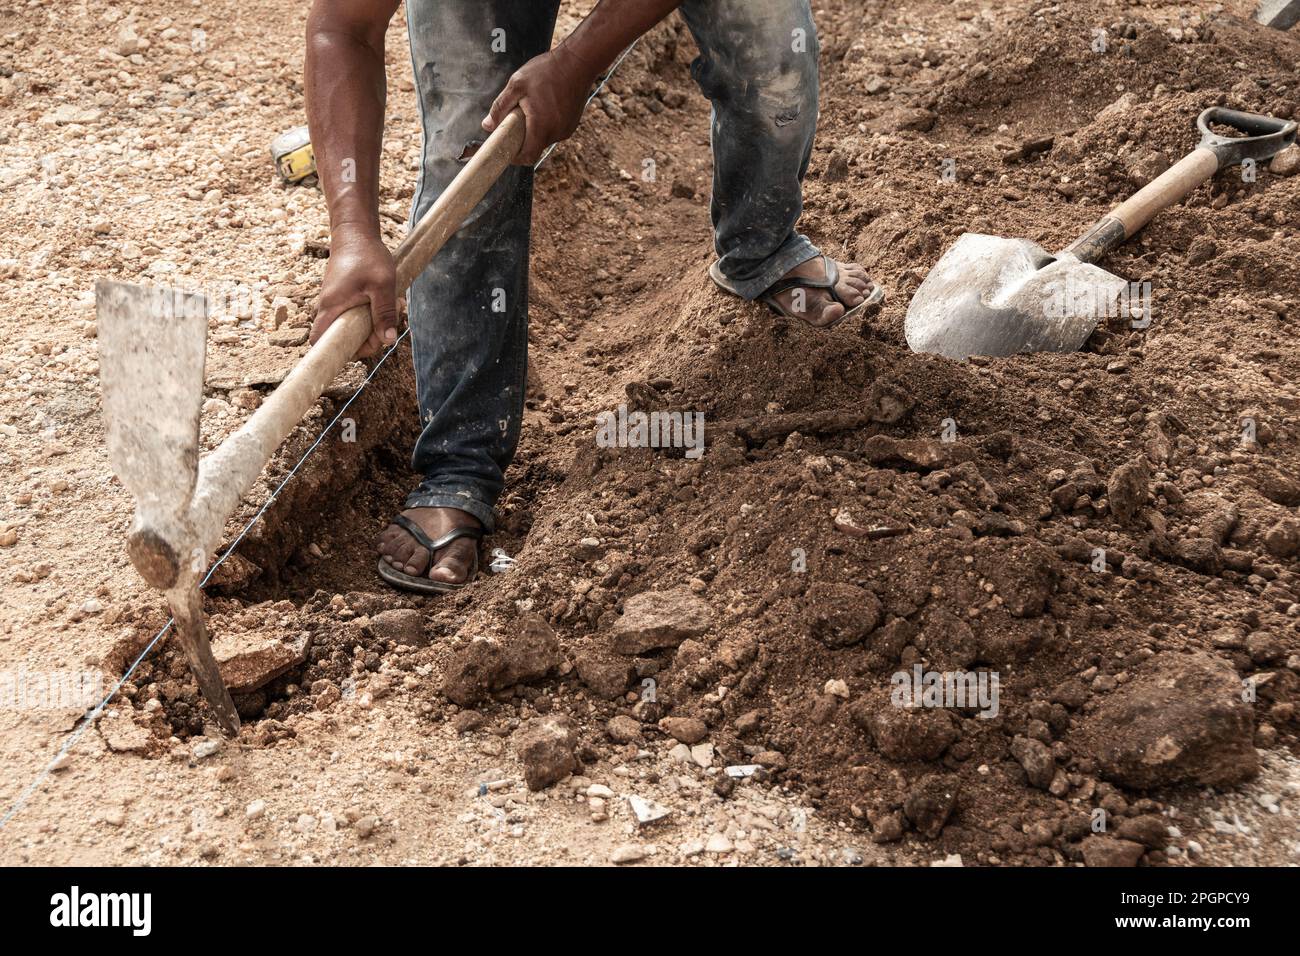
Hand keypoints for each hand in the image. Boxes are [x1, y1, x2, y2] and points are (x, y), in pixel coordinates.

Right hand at [311, 224, 398, 357]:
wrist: (356, 232)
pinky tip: (386, 301)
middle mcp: (328, 307)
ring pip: (352, 327)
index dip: (335, 351)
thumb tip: (387, 340)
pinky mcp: (344, 298)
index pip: (319, 341)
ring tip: (390, 308)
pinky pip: (356, 315)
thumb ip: (384, 313)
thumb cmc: (367, 255)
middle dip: (366, 339)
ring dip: (373, 325)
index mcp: (331, 307)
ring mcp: (336, 303)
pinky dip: (371, 313)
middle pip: (342, 339)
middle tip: (386, 325)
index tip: (360, 346)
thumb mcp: (382, 285)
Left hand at [482, 45, 596, 164]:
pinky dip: (546, 125)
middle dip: (523, 138)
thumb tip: (487, 126)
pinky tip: (544, 105)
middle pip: (535, 147)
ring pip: (544, 139)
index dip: (515, 157)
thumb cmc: (547, 71)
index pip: (527, 156)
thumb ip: (500, 107)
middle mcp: (556, 132)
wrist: (578, 62)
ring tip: (532, 107)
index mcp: (541, 126)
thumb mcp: (517, 85)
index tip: (506, 149)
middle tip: (515, 119)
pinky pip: (554, 131)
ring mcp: (566, 129)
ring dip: (535, 130)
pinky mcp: (572, 124)